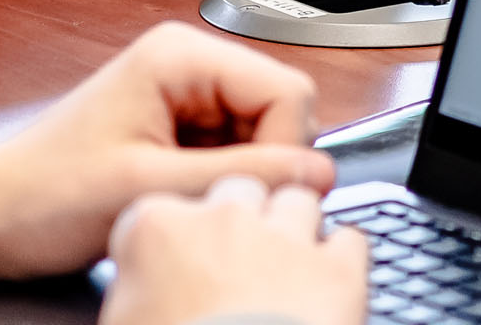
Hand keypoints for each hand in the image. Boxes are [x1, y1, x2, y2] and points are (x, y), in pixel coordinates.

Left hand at [0, 23, 333, 280]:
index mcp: (181, 55)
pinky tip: (176, 193)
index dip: (283, 148)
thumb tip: (318, 173)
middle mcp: (188, 61)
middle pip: (280, 110)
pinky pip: (234, 147)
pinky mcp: (177, 119)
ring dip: (233, 173)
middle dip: (257, 162)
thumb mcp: (148, 189)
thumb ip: (241, 175)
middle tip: (204, 196)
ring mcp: (183, 89)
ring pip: (261, 133)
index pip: (288, 91)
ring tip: (179, 196)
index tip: (247, 191)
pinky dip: (216, 178)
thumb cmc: (40, 198)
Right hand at [102, 176, 366, 324]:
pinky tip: (324, 285)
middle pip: (238, 190)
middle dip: (238, 217)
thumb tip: (143, 290)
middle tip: (231, 264)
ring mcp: (286, 238)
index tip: (172, 261)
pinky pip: (348, 239)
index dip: (169, 240)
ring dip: (293, 227)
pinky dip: (339, 257)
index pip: (160, 211)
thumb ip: (132, 291)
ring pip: (298, 201)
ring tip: (281, 271)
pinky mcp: (338, 268)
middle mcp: (226, 218)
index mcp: (157, 231)